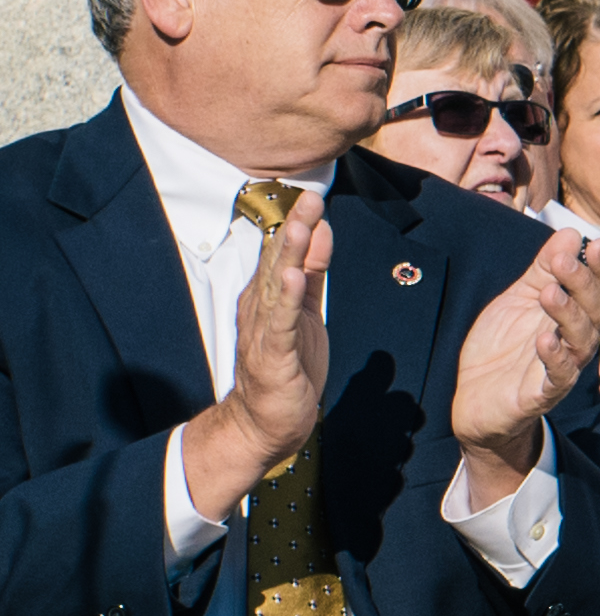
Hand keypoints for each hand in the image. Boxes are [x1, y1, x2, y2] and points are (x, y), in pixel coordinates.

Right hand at [182, 188, 334, 514]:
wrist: (266, 420)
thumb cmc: (289, 365)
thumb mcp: (307, 311)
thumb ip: (314, 273)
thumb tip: (322, 231)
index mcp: (269, 297)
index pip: (283, 254)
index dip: (298, 224)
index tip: (311, 194)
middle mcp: (261, 309)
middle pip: (278, 263)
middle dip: (294, 229)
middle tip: (307, 197)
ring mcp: (264, 332)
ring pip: (277, 287)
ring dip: (289, 256)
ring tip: (301, 227)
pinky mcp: (272, 356)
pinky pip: (280, 325)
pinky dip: (288, 301)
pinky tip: (295, 279)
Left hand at [448, 226, 599, 484]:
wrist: (472, 398)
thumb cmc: (499, 347)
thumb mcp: (517, 299)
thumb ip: (543, 270)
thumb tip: (570, 234)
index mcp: (573, 317)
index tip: (595, 242)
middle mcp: (574, 341)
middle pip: (596, 311)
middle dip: (584, 284)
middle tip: (564, 261)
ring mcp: (562, 369)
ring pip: (582, 341)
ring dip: (569, 315)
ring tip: (549, 293)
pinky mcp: (541, 394)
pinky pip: (558, 377)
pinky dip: (555, 358)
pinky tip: (544, 340)